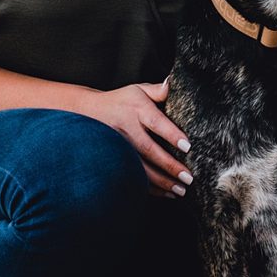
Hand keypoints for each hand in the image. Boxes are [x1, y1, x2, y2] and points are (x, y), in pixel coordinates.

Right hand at [80, 80, 193, 198]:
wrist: (88, 113)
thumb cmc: (122, 101)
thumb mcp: (139, 89)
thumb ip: (159, 90)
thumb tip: (174, 82)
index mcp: (136, 108)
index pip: (156, 123)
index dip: (172, 135)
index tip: (187, 147)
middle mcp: (127, 129)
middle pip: (149, 150)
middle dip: (169, 166)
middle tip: (188, 178)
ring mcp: (119, 147)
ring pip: (140, 168)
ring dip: (161, 182)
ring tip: (180, 190)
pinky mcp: (115, 160)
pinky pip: (133, 176)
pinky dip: (150, 188)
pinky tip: (166, 193)